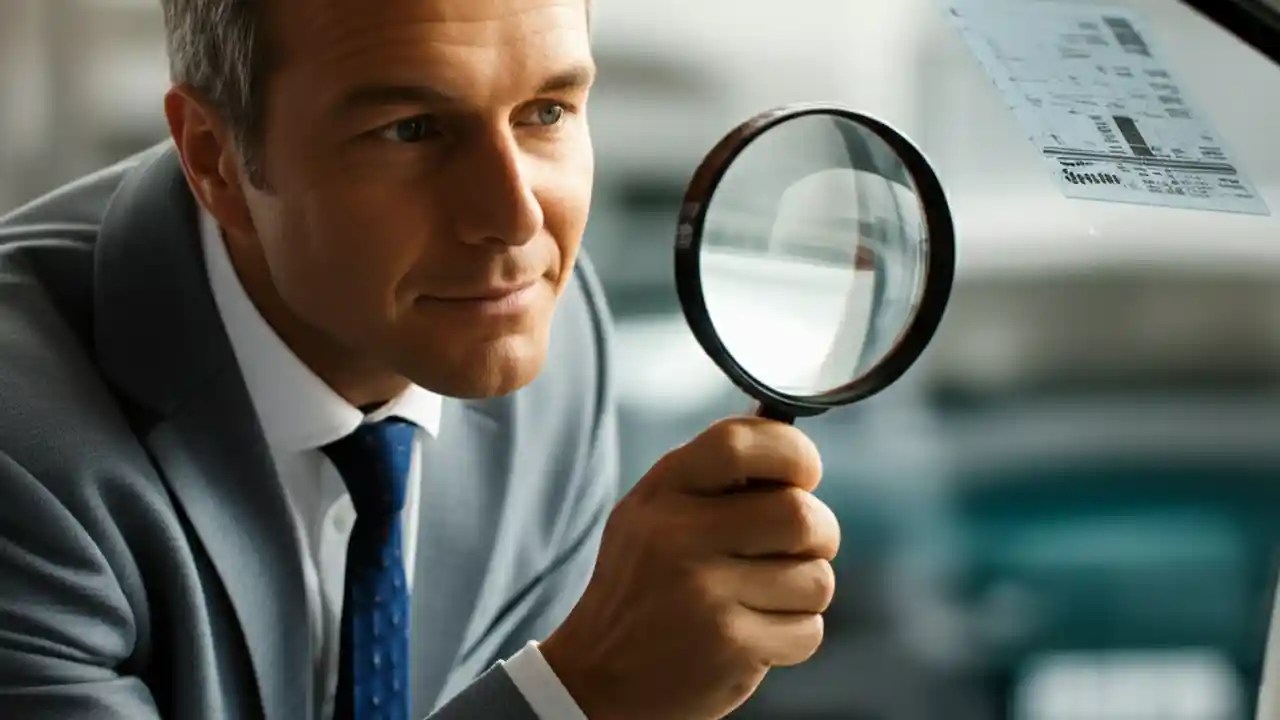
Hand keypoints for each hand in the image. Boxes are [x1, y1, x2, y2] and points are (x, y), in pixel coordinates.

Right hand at [540, 416, 839, 719]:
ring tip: (764, 597)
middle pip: (800, 515)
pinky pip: (808, 630)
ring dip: (805, 591)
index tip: (804, 475)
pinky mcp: (729, 647)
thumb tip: (781, 429)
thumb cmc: (644, 585)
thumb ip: (713, 474)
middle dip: (821, 534)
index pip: (740, 443)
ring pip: (816, 578)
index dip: (793, 452)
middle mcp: (678, 537)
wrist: (598, 677)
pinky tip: (754, 635)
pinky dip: (794, 635)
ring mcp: (704, 594)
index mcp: (661, 492)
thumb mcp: (654, 513)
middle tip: (803, 547)